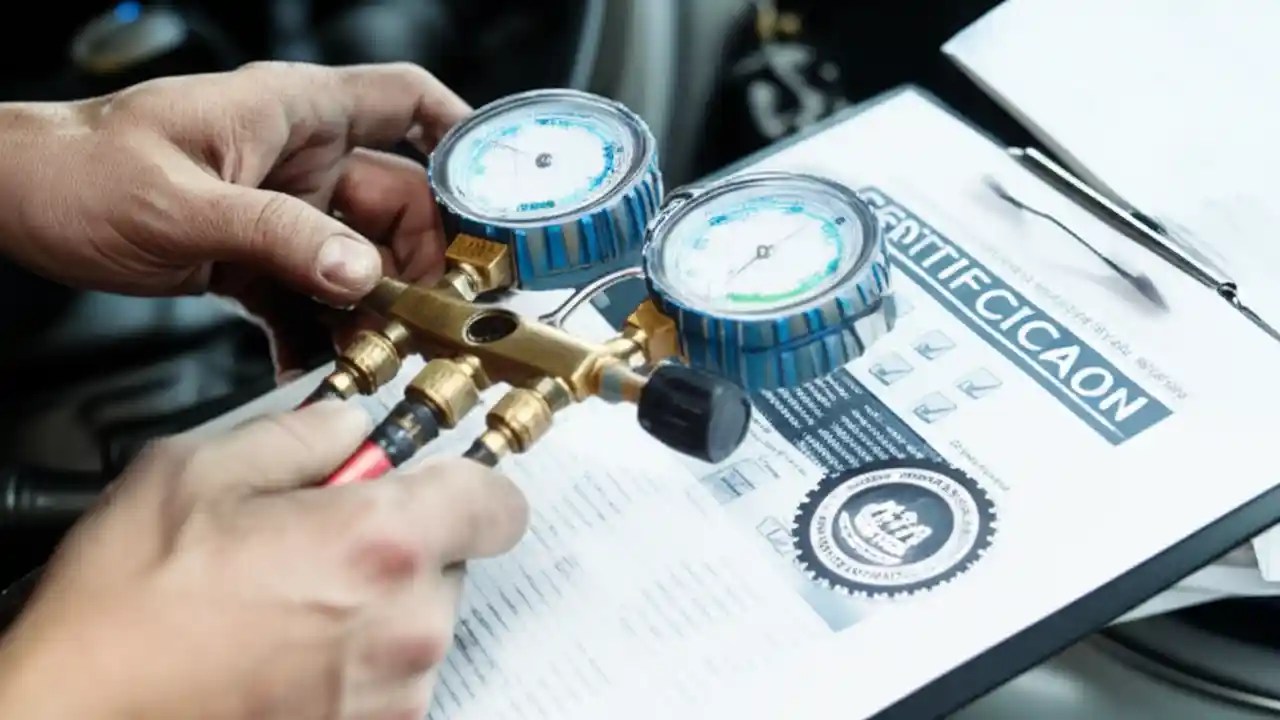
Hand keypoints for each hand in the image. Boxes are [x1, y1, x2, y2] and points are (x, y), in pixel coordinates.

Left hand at [0, 61, 469, 376]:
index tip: (497, 186)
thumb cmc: (79, 172)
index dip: (462, 135)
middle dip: (420, 258)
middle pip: (398, 199)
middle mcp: (295, 158)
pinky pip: (312, 293)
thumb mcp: (182, 203)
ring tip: (377, 349)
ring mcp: (279, 208)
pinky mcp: (256, 255)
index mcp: (289, 113)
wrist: (18, 206)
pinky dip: (321, 330)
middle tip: (429, 309)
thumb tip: (357, 269)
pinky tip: (321, 362)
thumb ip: (277, 236)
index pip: (404, 101)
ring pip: (358, 256)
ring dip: (373, 305)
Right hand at [0, 402, 527, 718]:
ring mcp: (393, 693)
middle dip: (397, 543)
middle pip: (450, 560)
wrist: (79, 717)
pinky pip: (392, 676)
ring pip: (419, 620)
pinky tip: (283, 647)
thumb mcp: (198, 472)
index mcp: (380, 544)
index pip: (497, 501)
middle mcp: (406, 626)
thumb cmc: (126, 611)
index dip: (467, 482)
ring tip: (285, 602)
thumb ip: (300, 433)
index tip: (437, 482)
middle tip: (317, 542)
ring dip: (374, 604)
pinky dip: (356, 659)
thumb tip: (351, 425)